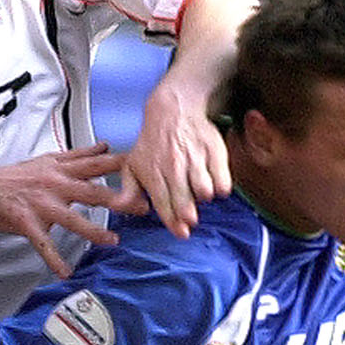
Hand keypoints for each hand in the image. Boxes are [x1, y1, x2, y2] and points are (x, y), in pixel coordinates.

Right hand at [0, 144, 131, 276]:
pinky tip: (65, 273)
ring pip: (72, 219)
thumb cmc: (16, 176)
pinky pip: (44, 244)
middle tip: (140, 207)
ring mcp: (41, 205)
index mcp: (62, 170)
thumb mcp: (49, 159)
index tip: (144, 168)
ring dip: (93, 231)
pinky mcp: (27, 223)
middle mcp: (55, 185)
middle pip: (92, 192)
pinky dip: (54, 259)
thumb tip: (103, 145)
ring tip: (112, 242)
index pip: (97, 165)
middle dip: (118, 199)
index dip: (121, 166)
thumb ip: (78, 155)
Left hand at [119, 75, 231, 237]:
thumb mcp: (131, 165)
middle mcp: (174, 166)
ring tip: (201, 195)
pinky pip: (222, 178)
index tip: (181, 233)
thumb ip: (127, 191)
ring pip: (204, 190)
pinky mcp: (214, 151)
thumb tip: (121, 208)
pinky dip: (221, 186)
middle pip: (184, 200)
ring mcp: (195, 159)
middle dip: (188, 215)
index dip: (173, 222)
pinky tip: (215, 185)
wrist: (172, 111)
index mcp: (154, 173)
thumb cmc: (152, 143)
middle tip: (190, 220)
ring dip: (204, 197)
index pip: (163, 204)